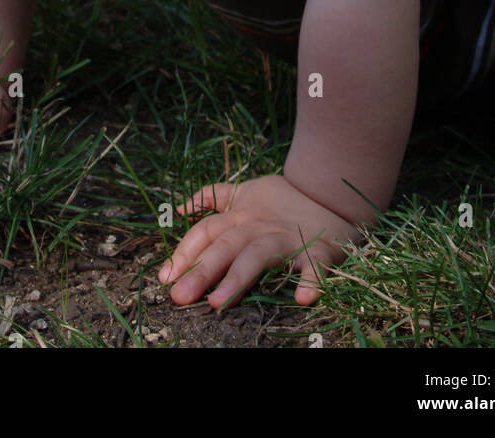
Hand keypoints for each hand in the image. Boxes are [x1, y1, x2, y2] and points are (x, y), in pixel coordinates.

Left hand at [158, 173, 362, 309]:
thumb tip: (181, 206)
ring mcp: (287, 238)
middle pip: (225, 245)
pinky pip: (315, 267)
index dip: (184, 252)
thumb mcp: (245, 191)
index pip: (206, 230)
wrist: (329, 193)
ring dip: (238, 278)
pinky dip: (312, 281)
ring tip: (219, 303)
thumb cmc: (281, 201)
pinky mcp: (318, 250)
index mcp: (240, 215)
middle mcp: (259, 226)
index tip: (165, 277)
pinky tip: (303, 299)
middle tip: (180, 296)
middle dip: (201, 270)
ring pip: (259, 255)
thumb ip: (214, 196)